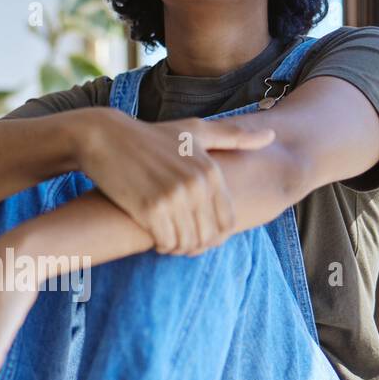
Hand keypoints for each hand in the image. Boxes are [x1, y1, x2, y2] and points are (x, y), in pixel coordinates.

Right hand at [76, 108, 275, 254]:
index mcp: (211, 171)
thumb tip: (272, 137)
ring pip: (188, 242)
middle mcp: (196, 185)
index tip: (200, 235)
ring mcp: (173, 198)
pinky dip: (163, 246)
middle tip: (183, 242)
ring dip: (179, 248)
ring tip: (169, 241)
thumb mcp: (195, 131)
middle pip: (208, 236)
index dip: (216, 236)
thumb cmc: (152, 136)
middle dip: (197, 245)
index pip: (227, 222)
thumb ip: (234, 136)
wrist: (106, 138)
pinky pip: (166, 242)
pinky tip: (156, 238)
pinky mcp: (149, 209)